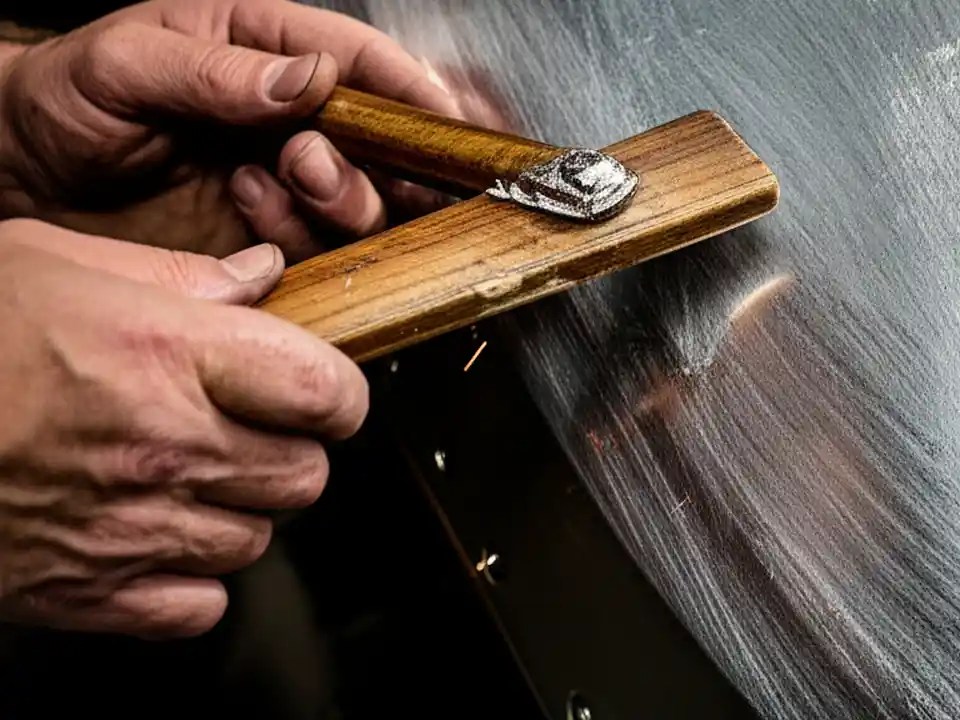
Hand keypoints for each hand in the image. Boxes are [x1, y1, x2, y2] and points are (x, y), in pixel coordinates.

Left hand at [0, 0, 503, 260]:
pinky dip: (300, 243)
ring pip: (366, 202)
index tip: (444, 119)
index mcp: (264, 48)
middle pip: (384, 140)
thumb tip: (306, 78)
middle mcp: (289, 115)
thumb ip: (217, 70)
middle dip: (373, 161)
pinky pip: (324, 250)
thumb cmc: (61, 101)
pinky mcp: (270, 238)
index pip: (361, 58)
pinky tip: (247, 217)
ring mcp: (284, 180)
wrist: (21, 182)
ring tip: (260, 186)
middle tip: (308, 166)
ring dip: (333, 203)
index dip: (413, 88)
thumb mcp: (126, 65)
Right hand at [0, 220, 367, 637]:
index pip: (328, 391)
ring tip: (179, 474)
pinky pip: (198, 606)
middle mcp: (165, 445)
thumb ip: (178, 273)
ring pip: (257, 540)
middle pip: (306, 475)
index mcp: (168, 352)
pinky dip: (187, 579)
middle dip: (288, 450)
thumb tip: (262, 273)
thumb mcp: (54, 262)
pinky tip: (149, 533)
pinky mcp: (88, 593)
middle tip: (241, 428)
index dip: (334, 392)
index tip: (314, 386)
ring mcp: (130, 528)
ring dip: (234, 510)